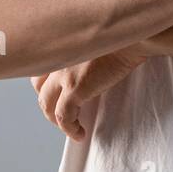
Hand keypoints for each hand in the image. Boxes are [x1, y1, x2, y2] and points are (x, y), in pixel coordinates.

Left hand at [30, 44, 149, 141]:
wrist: (133, 38)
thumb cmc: (121, 38)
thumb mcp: (92, 43)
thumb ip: (80, 55)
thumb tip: (83, 74)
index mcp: (60, 48)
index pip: (39, 72)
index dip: (46, 88)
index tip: (57, 96)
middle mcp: (56, 59)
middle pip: (40, 90)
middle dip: (49, 106)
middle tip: (63, 115)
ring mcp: (63, 74)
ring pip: (47, 106)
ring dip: (57, 120)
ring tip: (71, 127)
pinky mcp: (75, 88)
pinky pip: (64, 116)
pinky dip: (69, 128)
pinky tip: (79, 133)